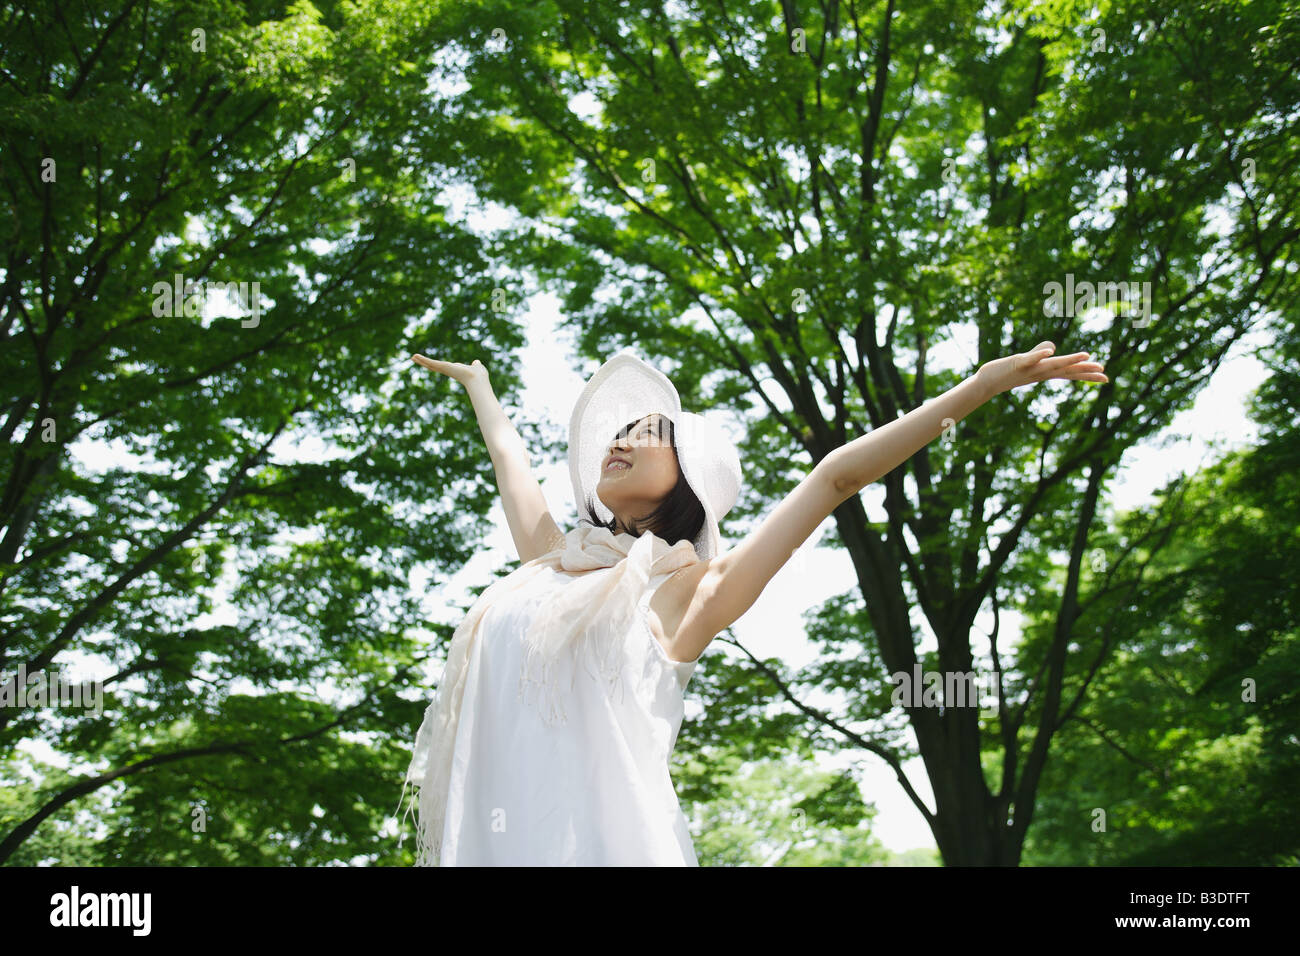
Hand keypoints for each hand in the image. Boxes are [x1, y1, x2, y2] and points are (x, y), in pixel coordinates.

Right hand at [411, 354, 489, 388]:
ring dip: (421, 360)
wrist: (477, 379)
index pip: (442, 367)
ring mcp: (444, 369)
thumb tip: (476, 363)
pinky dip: (423, 359)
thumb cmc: (479, 375)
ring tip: (413, 357)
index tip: (429, 363)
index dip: (435, 365)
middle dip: (425, 362)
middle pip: (433, 366)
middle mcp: (448, 370)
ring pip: (430, 364)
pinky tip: (415, 356)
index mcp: (454, 370)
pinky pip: (430, 362)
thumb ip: (475, 365)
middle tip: (415, 359)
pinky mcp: (442, 366)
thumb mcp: (477, 367)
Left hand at [976, 341, 1108, 395]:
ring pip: (1052, 365)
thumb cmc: (1006, 372)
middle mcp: (1040, 372)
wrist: (985, 382)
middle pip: (1065, 371)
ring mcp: (1029, 369)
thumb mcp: (1026, 361)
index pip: (1069, 373)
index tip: (1105, 378)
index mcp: (1044, 372)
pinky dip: (1039, 355)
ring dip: (1069, 361)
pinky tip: (1050, 351)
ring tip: (1086, 356)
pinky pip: (1029, 359)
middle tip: (1105, 374)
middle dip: (1085, 372)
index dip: (1086, 375)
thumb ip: (1039, 353)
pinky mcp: (1016, 364)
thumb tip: (1052, 348)